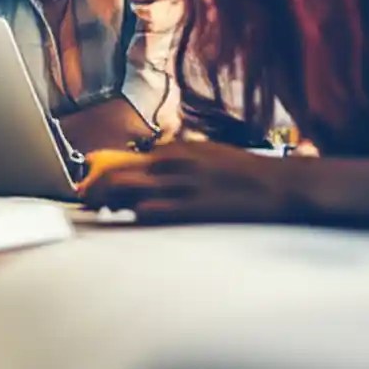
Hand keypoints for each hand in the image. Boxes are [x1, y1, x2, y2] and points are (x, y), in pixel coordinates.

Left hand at [77, 141, 300, 223]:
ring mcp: (181, 185)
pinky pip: (150, 210)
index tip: (88, 185)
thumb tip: (149, 168)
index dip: (99, 173)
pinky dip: (137, 215)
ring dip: (112, 202)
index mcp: (175, 150)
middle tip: (88, 202)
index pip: (122, 158)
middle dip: (96, 188)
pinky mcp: (191, 208)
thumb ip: (176, 161)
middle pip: (115, 172)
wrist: (280, 186)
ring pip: (127, 191)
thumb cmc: (244, 173)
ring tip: (105, 211)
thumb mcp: (206, 155)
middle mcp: (172, 162)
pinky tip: (137, 218)